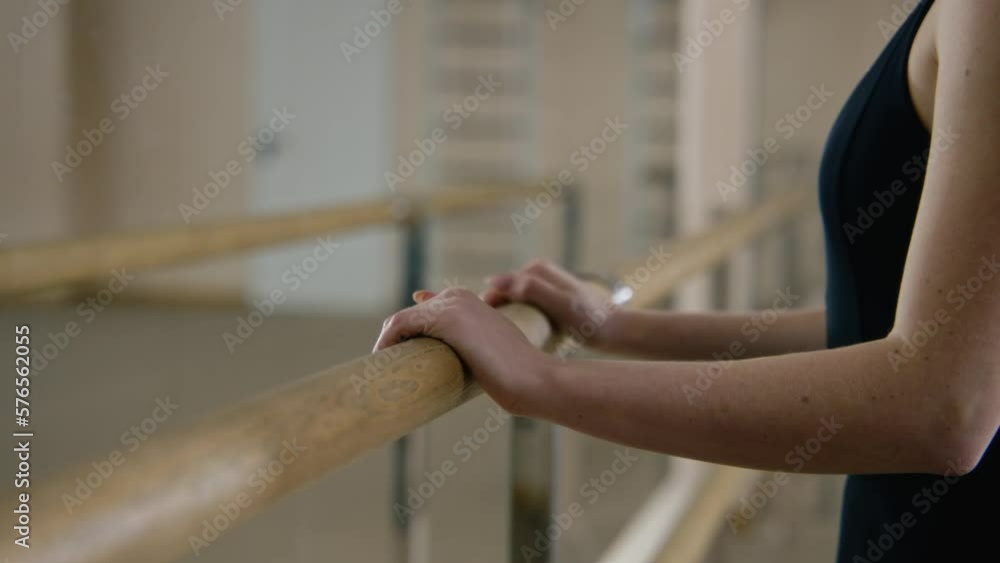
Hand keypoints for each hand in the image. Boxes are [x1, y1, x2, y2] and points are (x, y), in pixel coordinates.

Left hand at [373, 287, 551, 414]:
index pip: (427, 310)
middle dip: (395, 340)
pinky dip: (386, 341)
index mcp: (470, 302)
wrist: (533, 377)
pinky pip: (400, 324)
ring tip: (382, 370)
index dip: (408, 330)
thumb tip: (472, 368)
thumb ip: (475, 351)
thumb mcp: (492, 355)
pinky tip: (381, 360)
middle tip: (387, 368)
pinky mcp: (445, 318)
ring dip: (388, 343)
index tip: (395, 347)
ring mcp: (452, 304)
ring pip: (402, 320)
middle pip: (410, 316)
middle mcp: (459, 296)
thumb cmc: (518, 376)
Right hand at [481, 259, 621, 349]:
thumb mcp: (560, 304)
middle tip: (482, 343)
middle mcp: (535, 275)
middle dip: (490, 314)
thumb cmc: (590, 319)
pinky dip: (515, 325)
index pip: (497, 287)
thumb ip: (531, 290)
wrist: (615, 331)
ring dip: (501, 321)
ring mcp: (541, 289)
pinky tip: (511, 344)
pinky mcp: (545, 304)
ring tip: (493, 345)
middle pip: (502, 296)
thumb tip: (494, 281)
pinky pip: (521, 314)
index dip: (483, 307)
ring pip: (510, 306)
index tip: (475, 332)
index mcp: (534, 269)